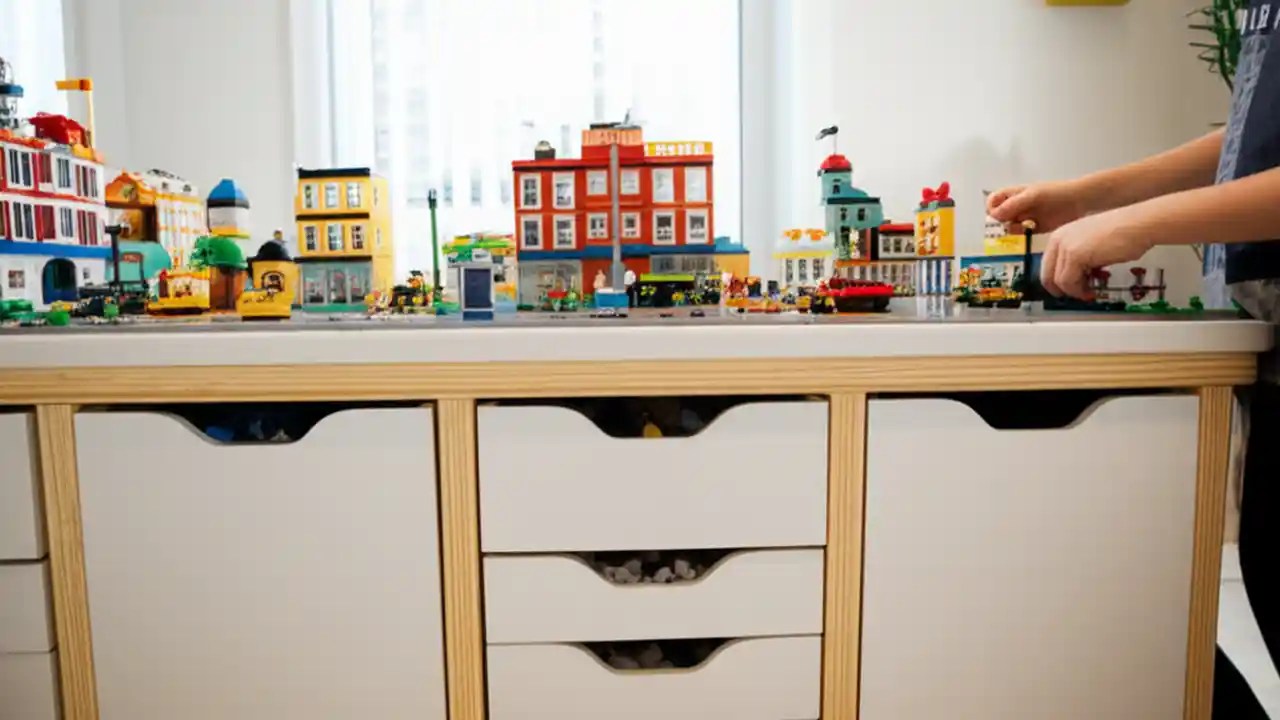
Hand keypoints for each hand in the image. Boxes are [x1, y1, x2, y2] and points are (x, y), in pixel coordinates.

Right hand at [987, 180, 1091, 234]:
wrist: (1080, 201)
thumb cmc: (1056, 194)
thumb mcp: (1032, 196)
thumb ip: (1012, 205)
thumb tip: (993, 216)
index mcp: (1014, 194)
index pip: (993, 201)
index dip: (992, 209)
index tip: (998, 216)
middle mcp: (1017, 205)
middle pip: (998, 215)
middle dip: (1001, 221)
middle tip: (1011, 223)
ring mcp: (1025, 217)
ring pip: (1009, 226)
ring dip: (1012, 228)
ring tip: (1025, 226)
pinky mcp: (1034, 228)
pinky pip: (1021, 233)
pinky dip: (1022, 234)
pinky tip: (1031, 230)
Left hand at [1040, 207, 1154, 298]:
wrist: (1139, 224)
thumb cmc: (1123, 233)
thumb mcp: (1091, 245)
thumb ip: (1078, 258)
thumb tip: (1075, 278)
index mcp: (1060, 235)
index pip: (1047, 266)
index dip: (1057, 283)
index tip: (1069, 290)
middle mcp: (1058, 239)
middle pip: (1047, 275)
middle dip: (1062, 290)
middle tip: (1077, 295)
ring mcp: (1065, 246)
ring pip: (1059, 281)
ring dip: (1074, 291)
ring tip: (1089, 292)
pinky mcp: (1074, 255)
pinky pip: (1068, 282)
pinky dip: (1079, 290)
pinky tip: (1091, 290)